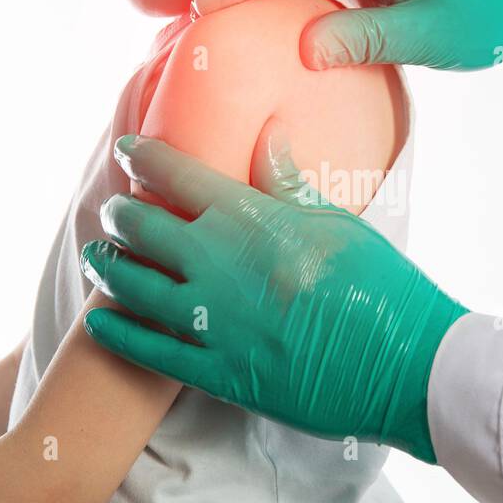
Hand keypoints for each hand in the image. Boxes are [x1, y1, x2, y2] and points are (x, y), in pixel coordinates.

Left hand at [79, 133, 468, 463]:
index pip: (176, 174)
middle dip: (121, 215)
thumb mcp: (336, 221)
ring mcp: (215, 321)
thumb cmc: (381, 284)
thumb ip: (286, 180)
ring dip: (109, 266)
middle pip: (142, 229)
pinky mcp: (218, 372)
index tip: (129, 152)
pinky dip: (117, 331)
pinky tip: (100, 318)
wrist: (404, 364)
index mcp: (251, 219)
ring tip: (98, 255)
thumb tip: (266, 131)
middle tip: (114, 211)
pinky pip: (149, 350)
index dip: (143, 157)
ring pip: (135, 286)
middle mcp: (221, 265)